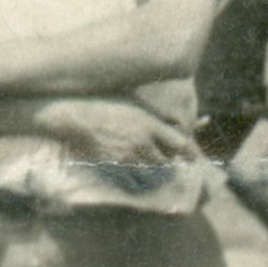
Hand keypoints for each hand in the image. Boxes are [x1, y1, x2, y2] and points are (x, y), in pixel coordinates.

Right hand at [36, 97, 203, 168]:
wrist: (73, 114)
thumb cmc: (103, 100)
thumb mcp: (133, 101)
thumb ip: (153, 114)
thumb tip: (169, 120)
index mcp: (149, 123)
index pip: (179, 144)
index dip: (189, 152)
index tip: (193, 157)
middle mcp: (141, 142)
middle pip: (165, 160)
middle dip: (168, 158)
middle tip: (170, 156)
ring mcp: (127, 154)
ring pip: (148, 165)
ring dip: (151, 161)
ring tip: (147, 152)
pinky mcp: (113, 162)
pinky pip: (130, 166)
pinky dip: (134, 163)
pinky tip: (128, 152)